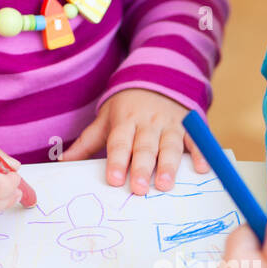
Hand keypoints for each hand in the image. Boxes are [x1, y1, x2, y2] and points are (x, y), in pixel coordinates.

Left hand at [61, 88, 208, 194]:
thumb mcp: (105, 119)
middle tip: (139, 189)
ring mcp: (170, 124)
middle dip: (142, 168)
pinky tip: (203, 169)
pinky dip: (201, 153)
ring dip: (169, 165)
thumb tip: (64, 162)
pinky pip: (196, 140)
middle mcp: (148, 123)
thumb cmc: (127, 108)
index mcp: (125, 121)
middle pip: (145, 147)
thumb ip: (87, 142)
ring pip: (170, 145)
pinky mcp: (188, 126)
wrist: (157, 78)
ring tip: (166, 184)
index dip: (116, 160)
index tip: (114, 179)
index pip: (119, 142)